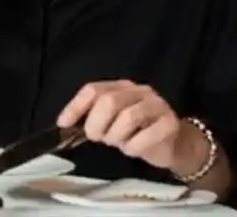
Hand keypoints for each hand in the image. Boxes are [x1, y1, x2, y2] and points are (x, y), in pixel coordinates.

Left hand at [56, 80, 207, 174]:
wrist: (173, 145)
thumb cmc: (136, 132)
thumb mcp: (110, 122)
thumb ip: (92, 117)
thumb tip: (65, 123)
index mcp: (120, 87)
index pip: (93, 90)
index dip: (75, 107)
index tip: (63, 124)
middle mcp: (139, 91)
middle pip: (109, 101)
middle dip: (96, 124)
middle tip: (98, 138)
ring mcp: (157, 105)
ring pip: (128, 117)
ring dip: (116, 137)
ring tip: (119, 143)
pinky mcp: (170, 123)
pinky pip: (145, 136)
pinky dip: (133, 148)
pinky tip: (133, 149)